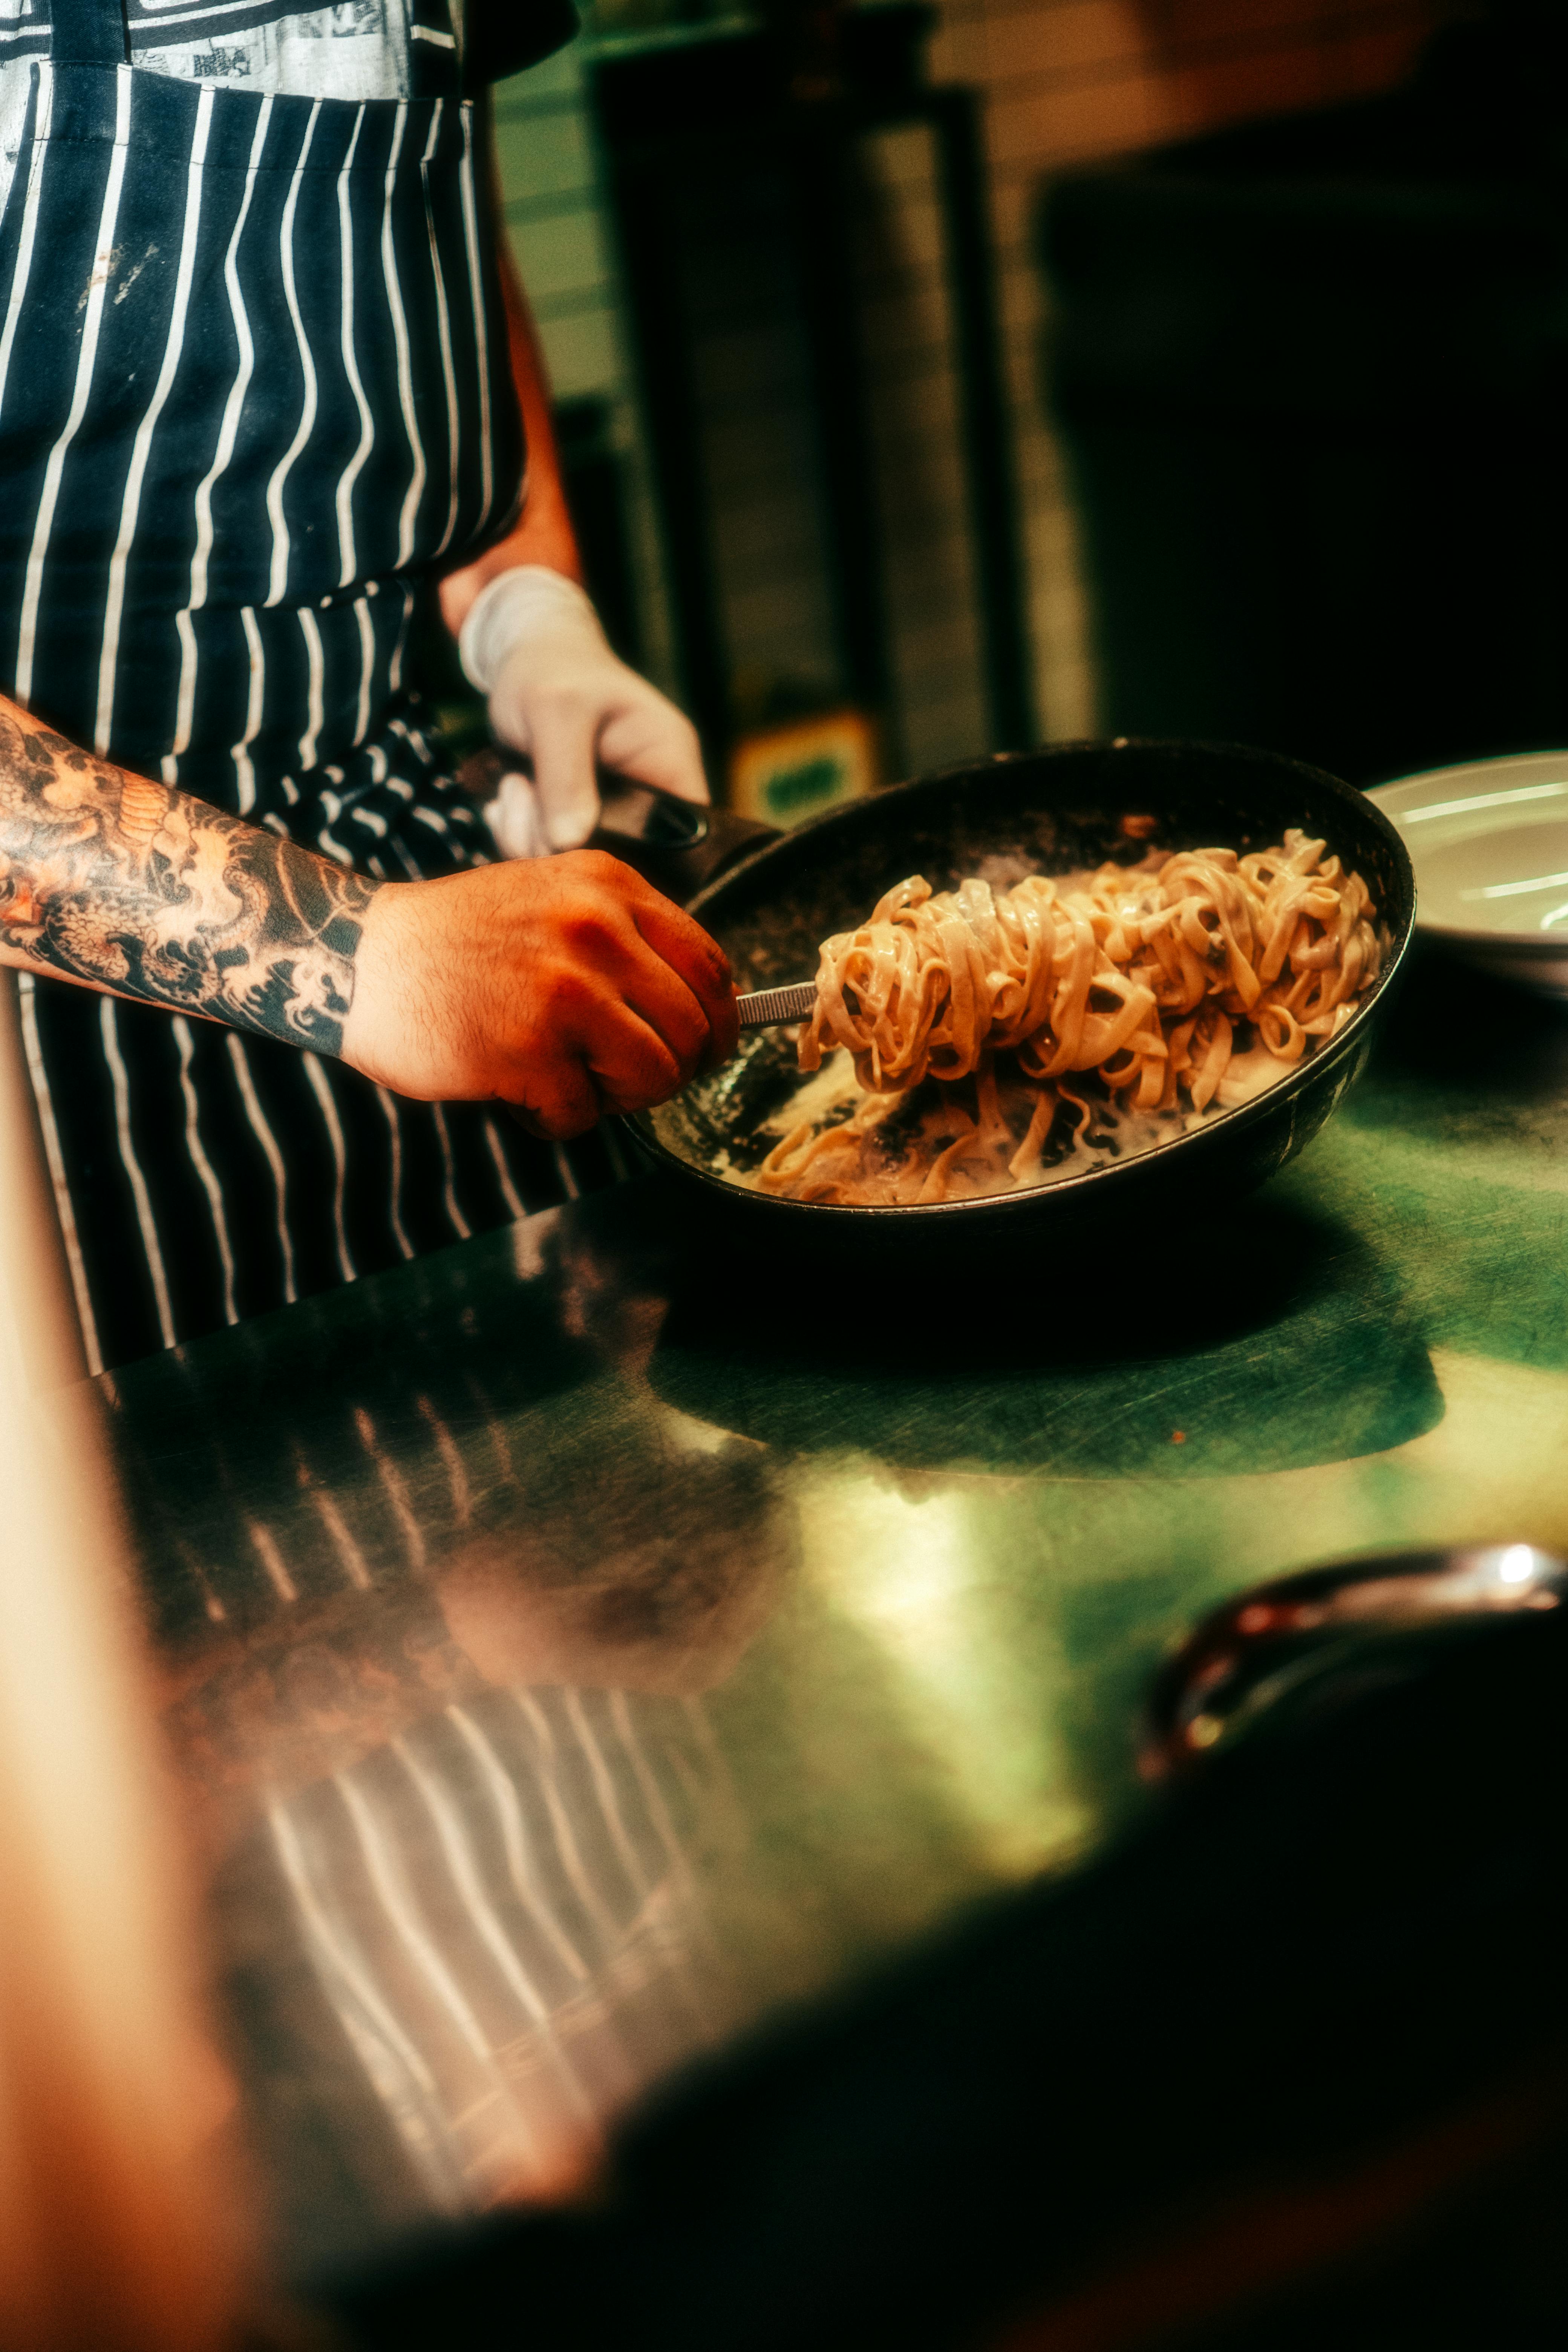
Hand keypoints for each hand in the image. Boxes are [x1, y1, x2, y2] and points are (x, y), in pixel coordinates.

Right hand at [341, 852, 737, 1136]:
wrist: (358, 958)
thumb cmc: (458, 944)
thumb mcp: (555, 903)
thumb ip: (626, 940)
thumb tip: (700, 1010)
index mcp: (610, 888)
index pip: (711, 967)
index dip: (719, 1024)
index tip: (704, 1051)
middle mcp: (596, 928)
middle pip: (693, 1031)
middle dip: (668, 1071)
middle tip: (622, 1077)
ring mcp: (565, 987)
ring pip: (654, 1076)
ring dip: (617, 1097)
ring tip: (568, 1081)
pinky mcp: (528, 1046)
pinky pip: (582, 1114)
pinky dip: (553, 1117)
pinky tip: (517, 1090)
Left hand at [459, 567, 707, 851]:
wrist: (521, 658)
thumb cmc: (551, 669)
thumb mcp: (557, 711)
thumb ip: (566, 776)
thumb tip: (569, 842)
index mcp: (671, 769)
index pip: (684, 843)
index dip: (638, 860)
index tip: (578, 837)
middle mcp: (649, 801)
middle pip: (619, 863)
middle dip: (558, 842)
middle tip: (524, 792)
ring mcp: (610, 817)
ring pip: (573, 864)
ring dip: (526, 834)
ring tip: (517, 783)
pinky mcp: (574, 825)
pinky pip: (546, 855)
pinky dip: (516, 832)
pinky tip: (511, 793)